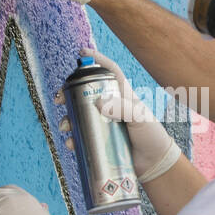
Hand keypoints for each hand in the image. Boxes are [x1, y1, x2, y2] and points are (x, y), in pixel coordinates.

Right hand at [54, 50, 180, 183]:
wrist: (154, 162)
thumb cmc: (151, 135)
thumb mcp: (139, 117)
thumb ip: (121, 108)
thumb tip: (97, 102)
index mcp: (122, 94)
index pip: (109, 71)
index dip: (96, 59)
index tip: (81, 52)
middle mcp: (111, 106)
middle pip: (86, 93)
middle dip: (69, 94)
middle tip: (59, 99)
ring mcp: (104, 123)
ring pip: (80, 116)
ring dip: (68, 119)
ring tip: (65, 127)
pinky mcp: (101, 140)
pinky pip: (82, 137)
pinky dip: (73, 139)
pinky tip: (71, 143)